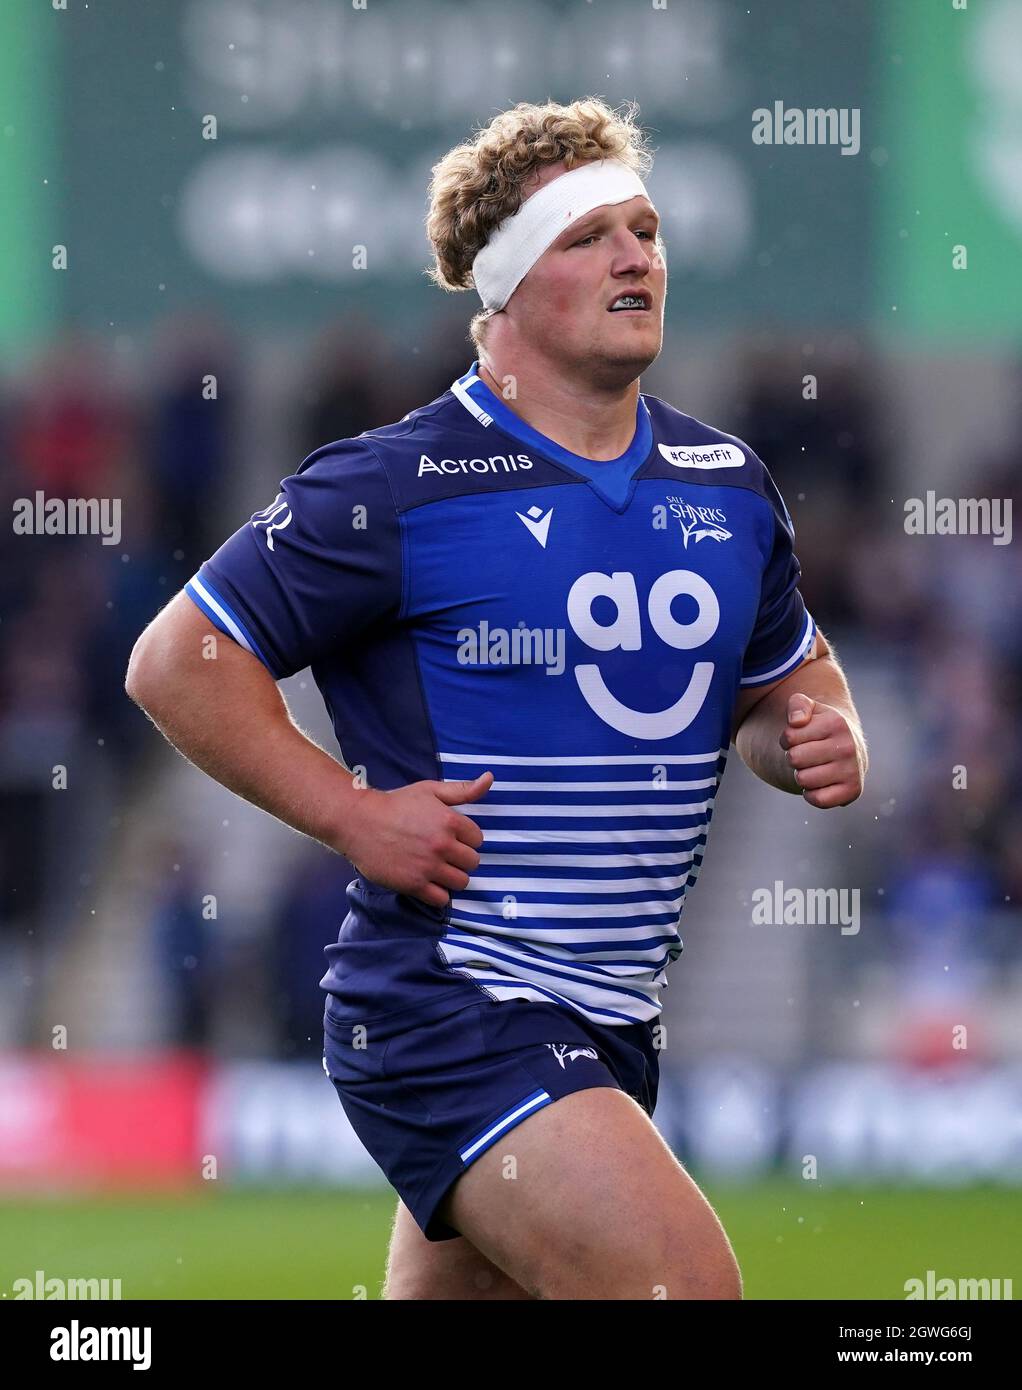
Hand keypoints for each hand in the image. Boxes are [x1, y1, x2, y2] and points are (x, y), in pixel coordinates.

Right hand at [341, 772, 492, 908]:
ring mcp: (428, 866)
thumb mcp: (430, 790)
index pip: (478, 839)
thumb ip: (462, 789)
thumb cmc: (396, 804)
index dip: (466, 839)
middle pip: (472, 862)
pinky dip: (438, 894)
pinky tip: (429, 883)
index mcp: (449, 821)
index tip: (452, 838)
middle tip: (445, 854)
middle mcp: (442, 845)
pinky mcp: (414, 884)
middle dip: (461, 859)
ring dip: (452, 877)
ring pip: (461, 882)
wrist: (359, 821)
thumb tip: (490, 778)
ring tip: (438, 870)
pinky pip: (442, 899)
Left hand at [779, 694, 865, 808]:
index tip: (800, 738)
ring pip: (803, 780)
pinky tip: (818, 783)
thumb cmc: (821, 727)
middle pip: (795, 759)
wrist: (849, 747)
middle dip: (794, 757)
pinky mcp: (853, 791)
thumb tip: (797, 722)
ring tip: (814, 767)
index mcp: (836, 723)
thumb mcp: (809, 708)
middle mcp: (848, 746)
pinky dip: (811, 794)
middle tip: (807, 754)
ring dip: (802, 775)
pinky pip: (817, 799)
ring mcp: (852, 770)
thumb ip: (797, 704)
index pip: (789, 737)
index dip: (787, 739)